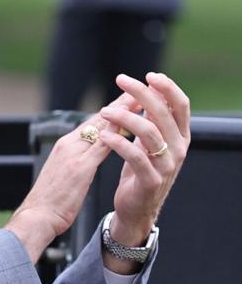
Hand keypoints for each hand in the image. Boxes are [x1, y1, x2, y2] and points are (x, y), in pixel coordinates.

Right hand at [6, 102, 125, 262]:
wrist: (36, 217)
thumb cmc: (48, 202)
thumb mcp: (63, 176)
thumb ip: (74, 163)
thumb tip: (86, 159)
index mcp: (64, 147)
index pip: (91, 124)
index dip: (110, 111)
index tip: (125, 101)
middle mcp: (68, 145)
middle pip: (98, 120)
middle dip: (118, 105)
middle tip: (137, 92)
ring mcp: (73, 154)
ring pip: (101, 128)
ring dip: (122, 114)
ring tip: (140, 101)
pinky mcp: (80, 167)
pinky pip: (102, 147)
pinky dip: (118, 134)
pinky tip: (132, 127)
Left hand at [98, 72, 189, 268]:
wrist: (135, 208)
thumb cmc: (139, 171)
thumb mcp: (148, 143)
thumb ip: (152, 121)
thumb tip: (149, 93)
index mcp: (180, 136)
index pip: (180, 105)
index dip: (167, 88)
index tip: (149, 75)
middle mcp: (179, 149)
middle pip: (163, 113)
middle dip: (142, 93)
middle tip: (121, 80)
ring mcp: (166, 165)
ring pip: (149, 132)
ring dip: (125, 117)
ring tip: (105, 110)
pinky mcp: (150, 180)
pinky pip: (135, 157)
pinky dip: (119, 143)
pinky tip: (104, 135)